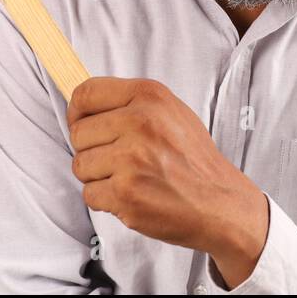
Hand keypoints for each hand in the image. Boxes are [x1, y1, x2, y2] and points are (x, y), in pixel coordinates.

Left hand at [66, 77, 267, 285]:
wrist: (219, 203)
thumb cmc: (193, 160)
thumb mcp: (171, 112)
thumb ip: (131, 104)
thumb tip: (85, 105)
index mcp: (149, 96)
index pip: (85, 93)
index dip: (77, 112)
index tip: (82, 124)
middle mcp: (140, 122)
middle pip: (78, 133)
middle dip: (92, 150)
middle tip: (121, 160)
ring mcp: (132, 158)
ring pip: (80, 166)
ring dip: (98, 177)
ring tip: (130, 178)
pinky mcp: (126, 193)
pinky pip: (89, 195)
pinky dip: (106, 200)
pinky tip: (132, 195)